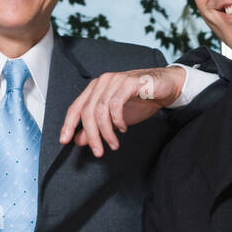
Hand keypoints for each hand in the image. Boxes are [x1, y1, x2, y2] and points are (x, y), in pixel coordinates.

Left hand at [59, 66, 186, 155]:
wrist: (166, 86)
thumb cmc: (141, 100)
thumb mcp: (115, 119)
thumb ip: (98, 127)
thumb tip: (79, 140)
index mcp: (95, 89)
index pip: (76, 107)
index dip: (68, 124)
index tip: (64, 140)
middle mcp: (102, 82)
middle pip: (87, 111)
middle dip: (91, 135)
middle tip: (98, 151)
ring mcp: (115, 80)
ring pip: (101, 110)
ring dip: (106, 131)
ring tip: (114, 144)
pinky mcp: (128, 82)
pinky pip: (116, 104)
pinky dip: (118, 120)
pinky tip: (123, 128)